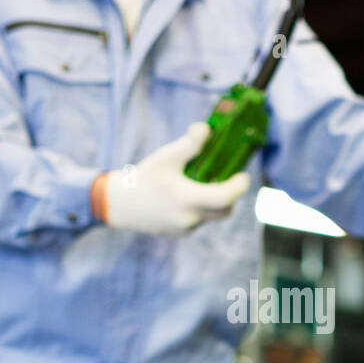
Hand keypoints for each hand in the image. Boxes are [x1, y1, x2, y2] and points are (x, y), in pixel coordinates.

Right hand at [92, 123, 250, 234]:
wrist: (119, 205)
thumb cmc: (144, 177)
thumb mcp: (166, 157)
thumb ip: (189, 144)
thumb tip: (207, 129)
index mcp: (186, 199)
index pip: (224, 198)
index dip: (238, 187)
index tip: (243, 176)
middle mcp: (188, 218)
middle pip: (225, 210)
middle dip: (230, 195)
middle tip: (228, 179)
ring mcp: (184, 229)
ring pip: (212, 215)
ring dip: (214, 201)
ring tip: (202, 183)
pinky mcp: (179, 233)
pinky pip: (199, 220)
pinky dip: (200, 207)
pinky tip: (186, 195)